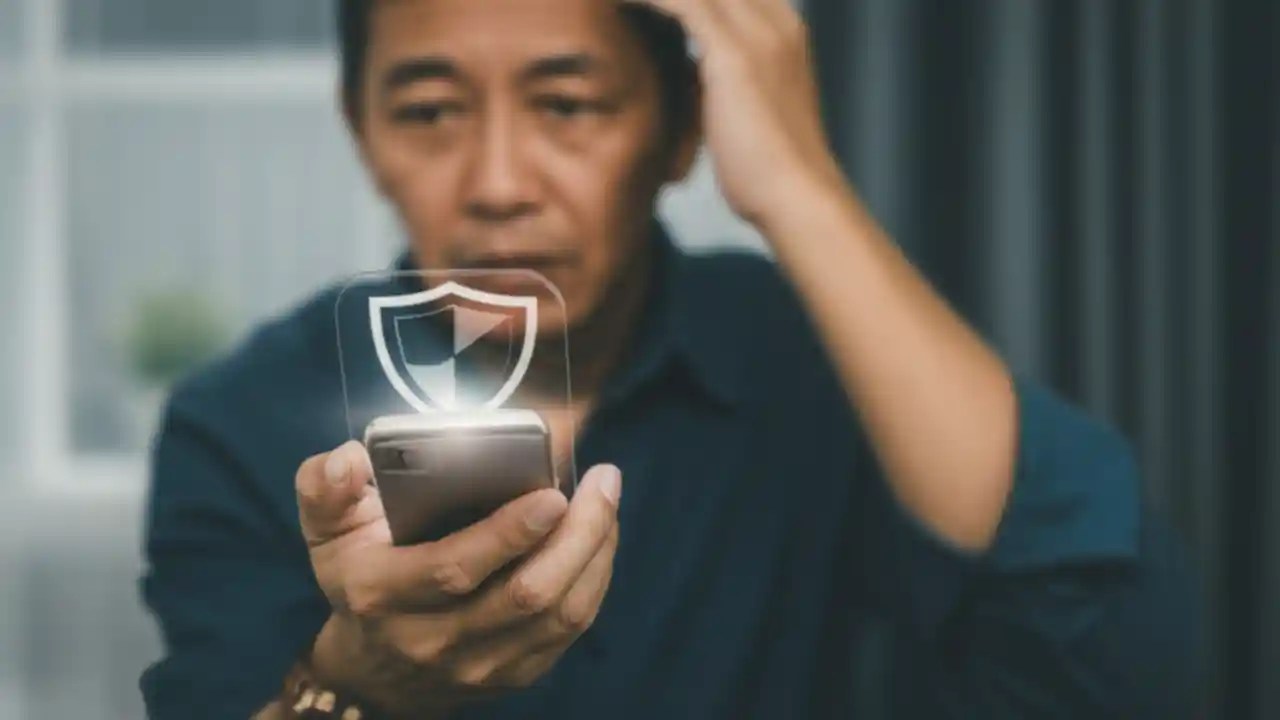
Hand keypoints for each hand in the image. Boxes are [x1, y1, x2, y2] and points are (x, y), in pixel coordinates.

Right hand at [295, 441, 621, 716]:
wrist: (372, 671)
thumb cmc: (359, 577)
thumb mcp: (326, 531)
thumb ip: (325, 488)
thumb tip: (347, 459)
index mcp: (384, 595)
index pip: (454, 569)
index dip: (507, 534)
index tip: (550, 493)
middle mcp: (433, 638)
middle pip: (525, 593)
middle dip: (577, 535)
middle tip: (602, 482)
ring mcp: (479, 664)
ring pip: (559, 614)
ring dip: (596, 552)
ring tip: (607, 499)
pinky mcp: (514, 675)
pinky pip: (570, 630)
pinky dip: (595, 578)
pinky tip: (601, 536)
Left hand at [624, 0, 846, 228]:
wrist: (795, 197)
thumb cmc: (767, 168)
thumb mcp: (741, 106)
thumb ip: (715, 78)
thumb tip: (683, 72)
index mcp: (783, 30)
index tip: (645, 4)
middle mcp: (776, 20)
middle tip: (619, 2)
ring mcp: (759, 34)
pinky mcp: (735, 55)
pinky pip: (682, 3)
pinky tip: (615, 2)